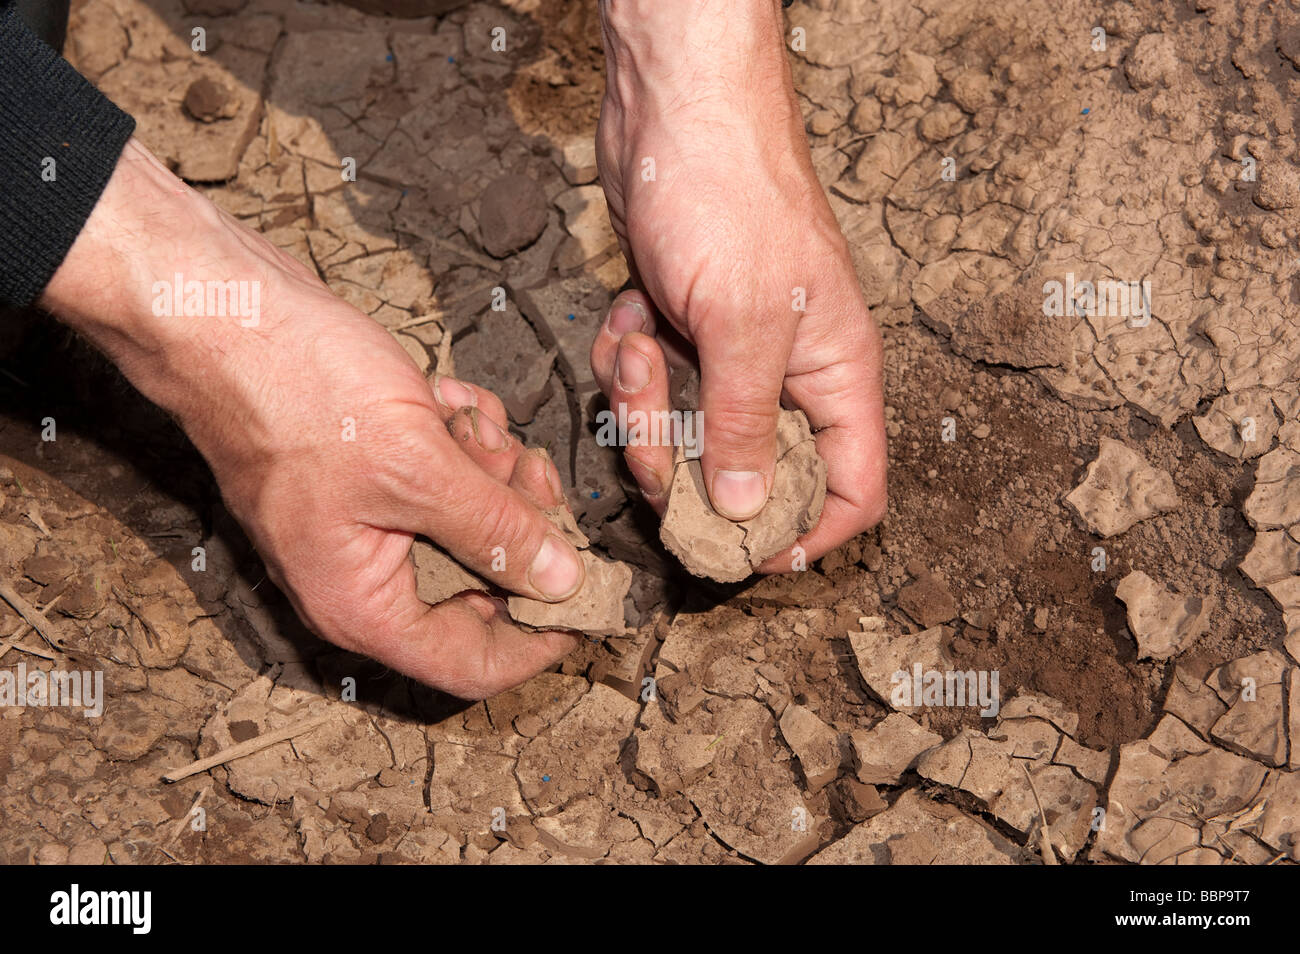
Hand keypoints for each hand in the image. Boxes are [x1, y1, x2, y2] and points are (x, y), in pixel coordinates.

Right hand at [42, 140, 584, 698]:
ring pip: (472, 522)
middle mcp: (362, 578)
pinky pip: (446, 476)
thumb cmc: (296, 389)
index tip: (595, 590)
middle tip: (524, 467)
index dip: (544, 636)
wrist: (222, 309)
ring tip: (470, 423)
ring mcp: (366, 524)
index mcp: (362, 604)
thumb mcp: (419, 465)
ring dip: (489, 469)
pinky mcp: (372, 474)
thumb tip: (564, 582)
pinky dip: (461, 438)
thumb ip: (497, 530)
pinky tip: (446, 400)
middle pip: (485, 585)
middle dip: (516, 522)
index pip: (475, 664)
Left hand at [591, 0, 885, 567]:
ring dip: (641, 407)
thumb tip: (748, 511)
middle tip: (651, 434)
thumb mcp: (745, 323)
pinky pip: (643, 387)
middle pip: (744, 475)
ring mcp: (727, 354)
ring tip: (637, 341)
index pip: (854, 486)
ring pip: (680, 435)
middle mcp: (787, 374)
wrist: (671, 108)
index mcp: (835, 376)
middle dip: (683, 464)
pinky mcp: (678, 331)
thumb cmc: (733, 194)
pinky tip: (627, 314)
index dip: (811, 533)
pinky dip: (622, 362)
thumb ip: (744, 425)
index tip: (746, 551)